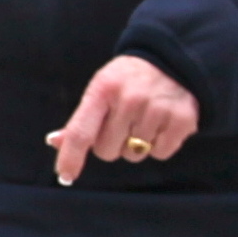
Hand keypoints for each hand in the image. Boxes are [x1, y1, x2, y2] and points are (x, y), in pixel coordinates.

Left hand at [47, 55, 198, 185]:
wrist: (172, 60)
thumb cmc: (127, 80)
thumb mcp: (101, 89)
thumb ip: (80, 119)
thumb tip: (55, 142)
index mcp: (103, 89)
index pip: (81, 132)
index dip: (70, 157)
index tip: (65, 176)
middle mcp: (130, 99)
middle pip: (107, 151)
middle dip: (111, 144)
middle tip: (122, 123)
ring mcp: (157, 109)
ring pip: (134, 154)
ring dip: (136, 144)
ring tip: (143, 119)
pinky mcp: (182, 120)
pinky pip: (160, 154)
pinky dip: (158, 145)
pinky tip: (160, 123)